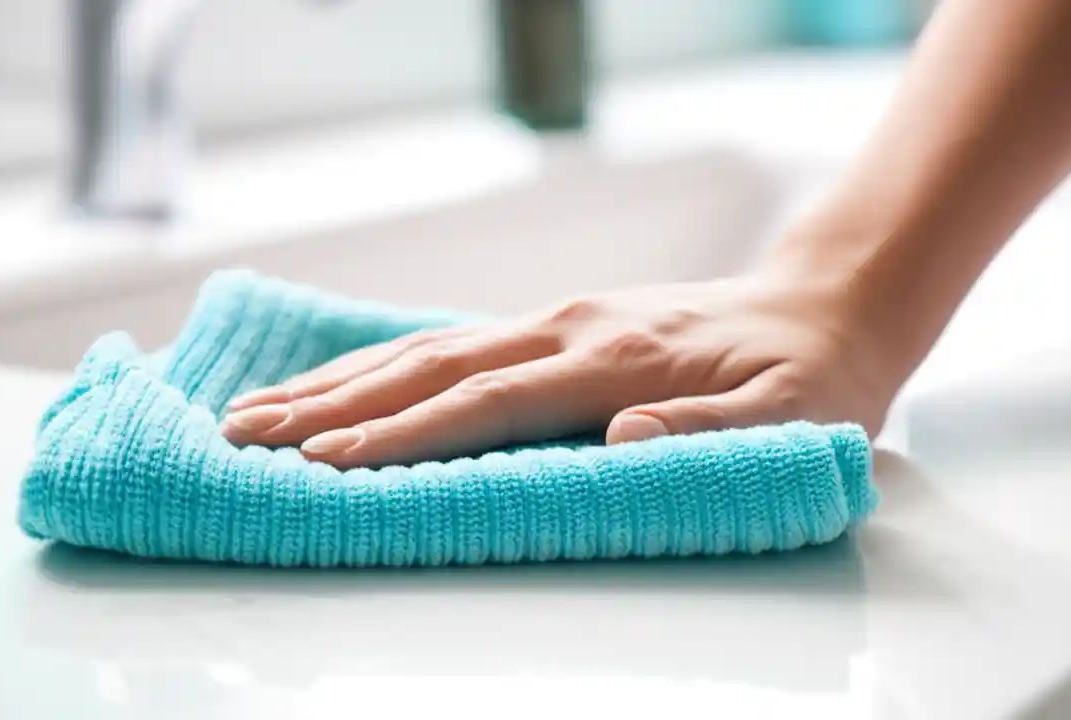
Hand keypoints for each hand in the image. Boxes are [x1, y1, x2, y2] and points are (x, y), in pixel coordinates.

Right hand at [220, 270, 902, 468]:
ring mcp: (559, 320)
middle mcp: (569, 330)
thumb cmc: (809, 377)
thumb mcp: (788, 418)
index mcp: (614, 360)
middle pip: (429, 368)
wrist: (825, 306)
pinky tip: (345, 380)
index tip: (323, 462)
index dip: (401, 434)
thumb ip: (708, 431)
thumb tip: (622, 435)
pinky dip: (385, 363)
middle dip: (333, 406)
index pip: (484, 401)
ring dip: (341, 380)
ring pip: (428, 347)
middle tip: (245, 435)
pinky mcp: (559, 323)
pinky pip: (454, 341)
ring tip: (261, 408)